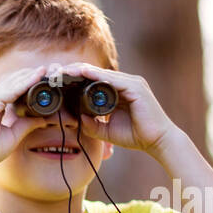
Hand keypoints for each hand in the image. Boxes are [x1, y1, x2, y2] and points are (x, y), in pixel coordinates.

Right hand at [0, 65, 53, 174]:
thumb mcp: (12, 136)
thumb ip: (26, 125)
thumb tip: (42, 120)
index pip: (9, 92)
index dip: (24, 85)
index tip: (39, 80)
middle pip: (10, 84)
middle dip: (27, 76)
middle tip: (45, 71)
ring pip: (11, 84)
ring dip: (28, 76)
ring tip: (43, 70)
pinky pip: (11, 90)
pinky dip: (25, 83)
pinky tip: (37, 78)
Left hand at [62, 62, 180, 157]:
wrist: (157, 141)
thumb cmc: (136, 135)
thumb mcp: (106, 130)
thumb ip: (92, 124)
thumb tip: (77, 118)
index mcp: (118, 91)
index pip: (93, 80)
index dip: (75, 79)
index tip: (57, 81)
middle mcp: (125, 83)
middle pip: (95, 73)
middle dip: (75, 72)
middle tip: (54, 73)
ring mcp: (132, 83)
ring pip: (101, 73)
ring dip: (81, 71)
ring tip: (63, 71)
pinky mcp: (136, 87)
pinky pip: (113, 79)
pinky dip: (96, 75)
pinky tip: (82, 73)